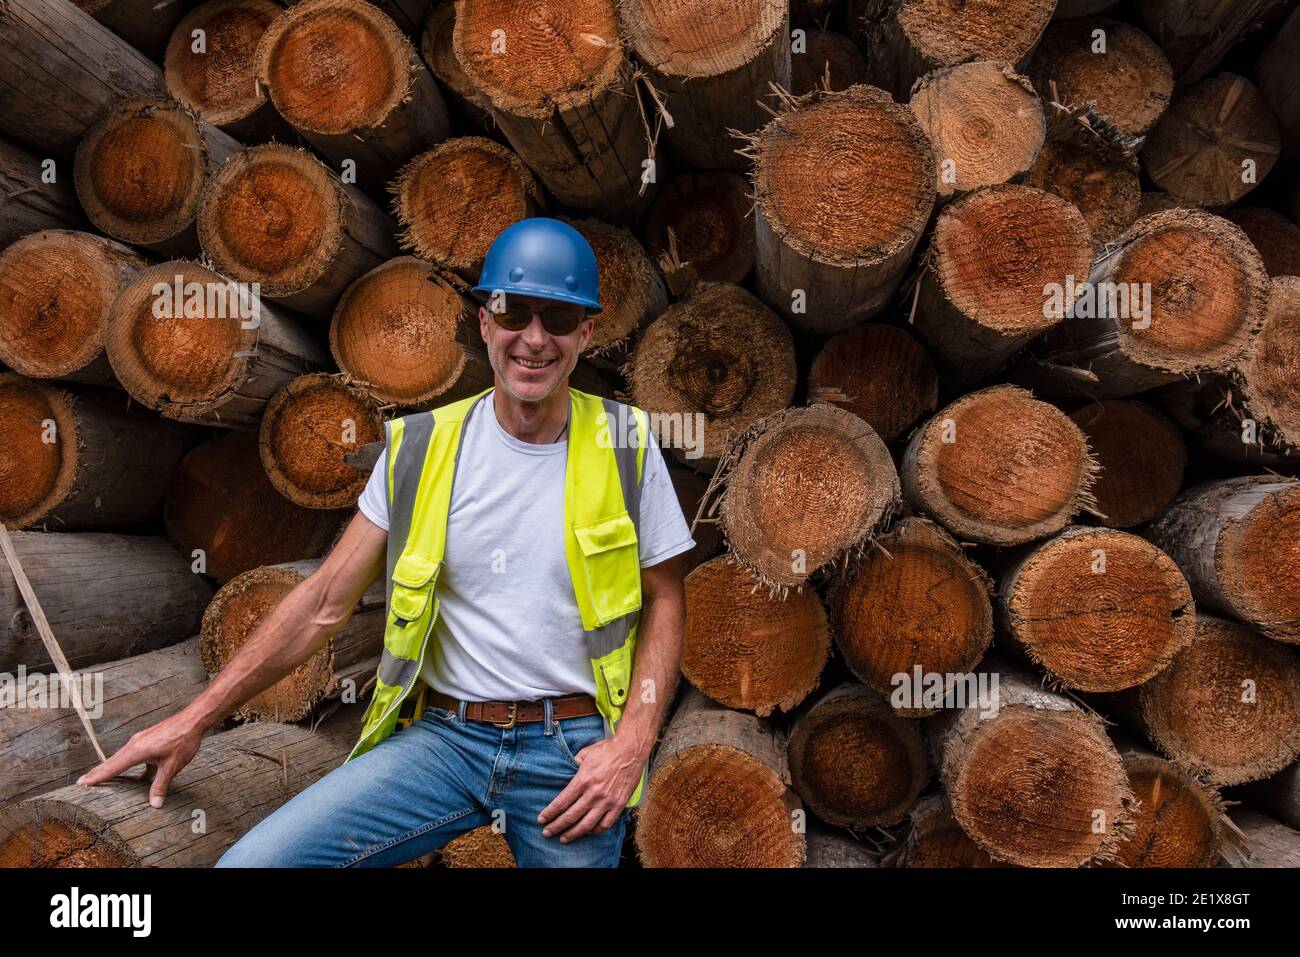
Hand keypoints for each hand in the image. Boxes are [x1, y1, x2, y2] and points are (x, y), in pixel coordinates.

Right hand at [76, 711, 204, 807]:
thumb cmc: (183, 740)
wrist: (193, 720)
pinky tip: (139, 779)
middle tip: (82, 783)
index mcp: (136, 751)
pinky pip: (135, 756)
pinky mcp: (149, 741)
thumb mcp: (172, 766)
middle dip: (98, 773)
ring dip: (113, 769)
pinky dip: (131, 766)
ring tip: (102, 780)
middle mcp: (134, 744)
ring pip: (123, 759)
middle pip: (112, 762)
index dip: (97, 777)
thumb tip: (154, 804)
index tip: (81, 783)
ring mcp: (141, 741)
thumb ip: (161, 785)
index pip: (112, 767)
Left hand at [537, 735, 641, 841]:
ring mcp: (607, 801)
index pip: (562, 802)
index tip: (541, 820)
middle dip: (556, 826)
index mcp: (583, 780)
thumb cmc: (607, 750)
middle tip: (547, 833)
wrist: (631, 750)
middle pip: (571, 816)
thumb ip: (573, 764)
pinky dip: (595, 831)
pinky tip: (587, 832)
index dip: (550, 813)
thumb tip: (565, 771)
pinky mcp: (619, 805)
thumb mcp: (585, 753)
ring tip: (564, 838)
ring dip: (573, 834)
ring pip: (587, 825)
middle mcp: (594, 793)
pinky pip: (605, 824)